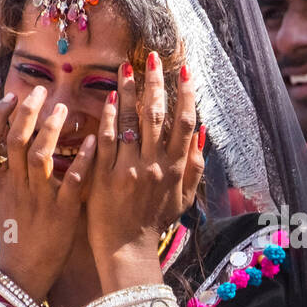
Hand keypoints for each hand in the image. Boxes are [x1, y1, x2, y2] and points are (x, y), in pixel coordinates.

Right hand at [0, 85, 98, 300]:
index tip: (13, 96)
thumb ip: (6, 172)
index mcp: (0, 182)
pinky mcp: (61, 212)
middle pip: (16, 139)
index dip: (0, 115)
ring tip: (64, 108)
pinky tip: (95, 141)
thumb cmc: (18, 233)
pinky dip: (83, 159)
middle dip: (28, 111)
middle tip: (42, 91)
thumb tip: (8, 143)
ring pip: (39, 155)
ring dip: (52, 128)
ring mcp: (38, 198)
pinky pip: (71, 181)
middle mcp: (16, 186)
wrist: (24, 271)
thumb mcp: (3, 200)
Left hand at [86, 53, 205, 287]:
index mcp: (176, 169)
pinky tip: (109, 97)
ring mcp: (129, 169)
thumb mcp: (185, 197)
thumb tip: (201, 132)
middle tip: (151, 57)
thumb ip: (195, 166)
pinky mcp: (105, 175)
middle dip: (155, 82)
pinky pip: (107, 139)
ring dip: (129, 91)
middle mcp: (155, 165)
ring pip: (131, 121)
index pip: (184, 123)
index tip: (183, 71)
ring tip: (126, 68)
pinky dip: (109, 116)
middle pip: (158, 115)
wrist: (127, 249)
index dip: (185, 94)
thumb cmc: (156, 221)